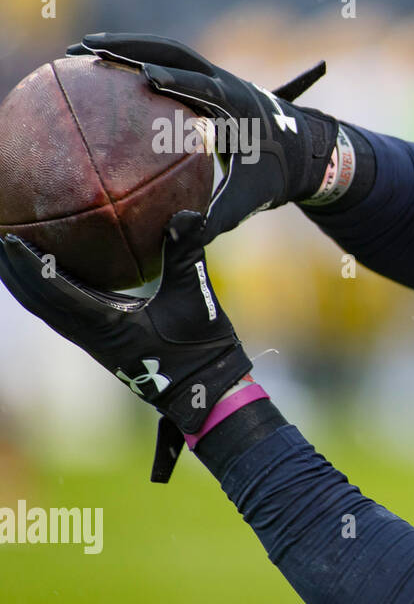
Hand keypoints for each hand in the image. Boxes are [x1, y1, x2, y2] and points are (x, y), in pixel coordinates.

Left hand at [0, 211, 252, 480]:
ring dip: (23, 283)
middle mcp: (90, 335)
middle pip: (37, 301)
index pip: (55, 291)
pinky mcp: (100, 342)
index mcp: (106, 325)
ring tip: (8, 255)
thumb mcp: (197, 297)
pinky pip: (59, 313)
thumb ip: (186, 254)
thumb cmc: (201, 348)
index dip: (30, 265)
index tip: (9, 237)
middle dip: (13, 271)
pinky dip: (43, 292)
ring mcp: (93, 341)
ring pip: (45, 309)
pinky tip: (44, 276)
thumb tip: (188, 213)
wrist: (204, 389)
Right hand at [67, 33, 339, 240]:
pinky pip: (168, 64)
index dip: (179, 80)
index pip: (206, 87)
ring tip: (81, 50)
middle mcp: (228, 83)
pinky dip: (135, 60)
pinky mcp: (207, 80)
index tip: (148, 77)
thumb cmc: (278, 177)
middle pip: (176, 51)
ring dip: (128, 45)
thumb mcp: (251, 200)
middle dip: (132, 45)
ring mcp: (217, 76)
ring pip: (169, 50)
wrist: (307, 154)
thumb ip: (217, 218)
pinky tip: (99, 70)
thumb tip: (178, 235)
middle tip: (88, 48)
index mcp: (240, 107)